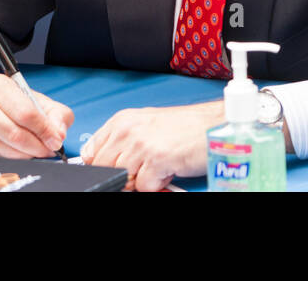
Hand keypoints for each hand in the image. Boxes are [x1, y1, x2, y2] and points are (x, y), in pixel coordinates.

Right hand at [0, 74, 73, 158]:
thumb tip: (59, 135)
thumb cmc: (13, 102)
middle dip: (37, 147)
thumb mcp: (38, 99)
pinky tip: (21, 153)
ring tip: (37, 151)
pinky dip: (14, 158)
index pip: (25, 113)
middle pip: (15, 134)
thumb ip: (56, 114)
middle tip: (48, 150)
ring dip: (26, 155)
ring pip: (6, 149)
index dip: (44, 130)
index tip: (55, 141)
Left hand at [81, 102, 225, 190]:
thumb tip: (105, 166)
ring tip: (159, 165)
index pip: (92, 152)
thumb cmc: (187, 127)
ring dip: (141, 179)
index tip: (117, 168)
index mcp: (122, 120)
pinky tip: (169, 169)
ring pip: (122, 179)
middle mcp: (127, 130)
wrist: (215, 125)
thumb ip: (123, 143)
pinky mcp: (155, 159)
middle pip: (104, 168)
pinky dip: (157, 185)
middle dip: (123, 174)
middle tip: (145, 167)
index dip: (103, 166)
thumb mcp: (147, 127)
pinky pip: (143, 187)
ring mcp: (140, 144)